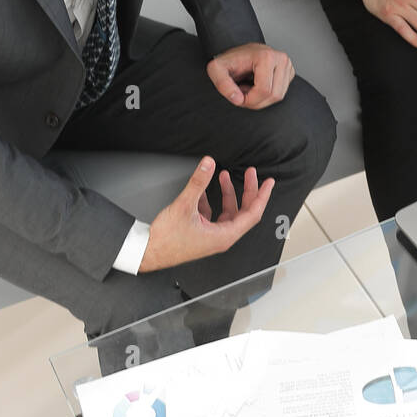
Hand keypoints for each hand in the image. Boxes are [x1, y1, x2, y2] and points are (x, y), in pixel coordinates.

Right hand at [138, 158, 274, 271]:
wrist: (147, 252)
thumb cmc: (166, 240)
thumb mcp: (184, 206)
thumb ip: (198, 183)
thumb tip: (208, 165)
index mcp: (224, 236)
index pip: (252, 214)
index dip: (262, 196)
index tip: (268, 183)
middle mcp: (221, 237)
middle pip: (242, 211)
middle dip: (246, 190)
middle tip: (249, 174)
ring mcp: (211, 236)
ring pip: (227, 212)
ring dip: (227, 193)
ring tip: (222, 176)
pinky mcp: (200, 233)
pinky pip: (212, 214)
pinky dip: (210, 200)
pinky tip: (202, 189)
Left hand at [206, 43, 293, 108]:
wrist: (238, 54)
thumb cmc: (229, 61)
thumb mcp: (216, 70)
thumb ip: (222, 84)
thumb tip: (238, 99)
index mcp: (267, 57)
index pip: (264, 91)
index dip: (249, 100)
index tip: (238, 95)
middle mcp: (281, 59)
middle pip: (274, 95)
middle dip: (255, 100)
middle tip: (242, 90)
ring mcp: (287, 65)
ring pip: (279, 96)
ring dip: (261, 98)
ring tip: (250, 87)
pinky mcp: (289, 72)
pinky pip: (281, 93)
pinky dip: (268, 94)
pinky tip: (258, 85)